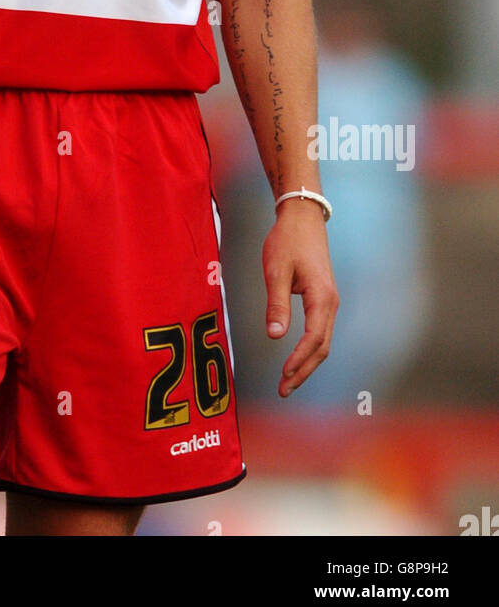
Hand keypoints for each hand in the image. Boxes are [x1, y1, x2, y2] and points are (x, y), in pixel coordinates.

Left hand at [262, 200, 338, 395]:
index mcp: (322, 297)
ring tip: (287, 380)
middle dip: (303, 371)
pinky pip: (320, 331)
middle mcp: (331, 303)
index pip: (313, 339)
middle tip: (283, 390)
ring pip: (322, 342)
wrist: (302, 216)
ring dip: (306, 363)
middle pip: (322, 348)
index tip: (284, 376)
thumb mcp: (276, 270)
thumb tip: (276, 336)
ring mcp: (329, 301)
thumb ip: (277, 304)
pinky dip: (309, 350)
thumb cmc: (288, 240)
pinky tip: (296, 358)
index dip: (299, 360)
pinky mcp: (323, 298)